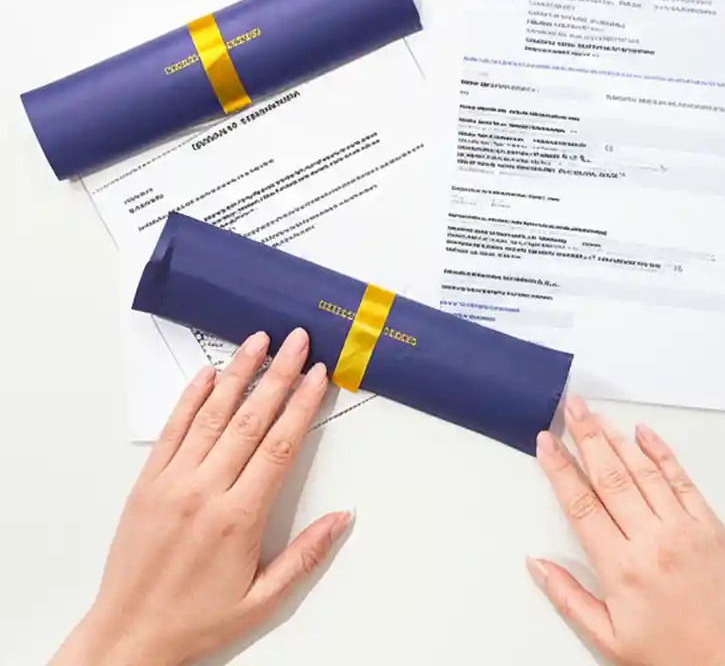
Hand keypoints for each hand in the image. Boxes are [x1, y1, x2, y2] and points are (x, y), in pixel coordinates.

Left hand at [52, 330, 350, 665]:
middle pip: (251, 420)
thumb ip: (307, 554)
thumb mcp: (264, 598)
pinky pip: (172, 432)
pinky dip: (190, 399)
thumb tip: (343, 517)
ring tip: (257, 342)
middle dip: (278, 375)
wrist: (130, 635)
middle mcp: (204, 492)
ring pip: (211, 416)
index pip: (279, 446)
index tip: (317, 376)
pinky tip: (207, 376)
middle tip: (297, 342)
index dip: (301, 405)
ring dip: (237, 374)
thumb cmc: (196, 620)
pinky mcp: (147, 485)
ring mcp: (172, 484)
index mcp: (238, 518)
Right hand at [528, 396, 724, 665]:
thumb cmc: (673, 658)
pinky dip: (662, 454)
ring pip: (644, 472)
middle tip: (571, 408)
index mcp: (621, 569)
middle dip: (586, 437)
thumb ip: (568, 597)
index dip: (559, 469)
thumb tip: (537, 563)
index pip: (581, 504)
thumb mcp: (607, 638)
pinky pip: (683, 481)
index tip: (546, 443)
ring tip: (597, 414)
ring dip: (617, 438)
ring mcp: (685, 529)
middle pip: (610, 476)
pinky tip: (645, 435)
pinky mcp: (712, 527)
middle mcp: (652, 541)